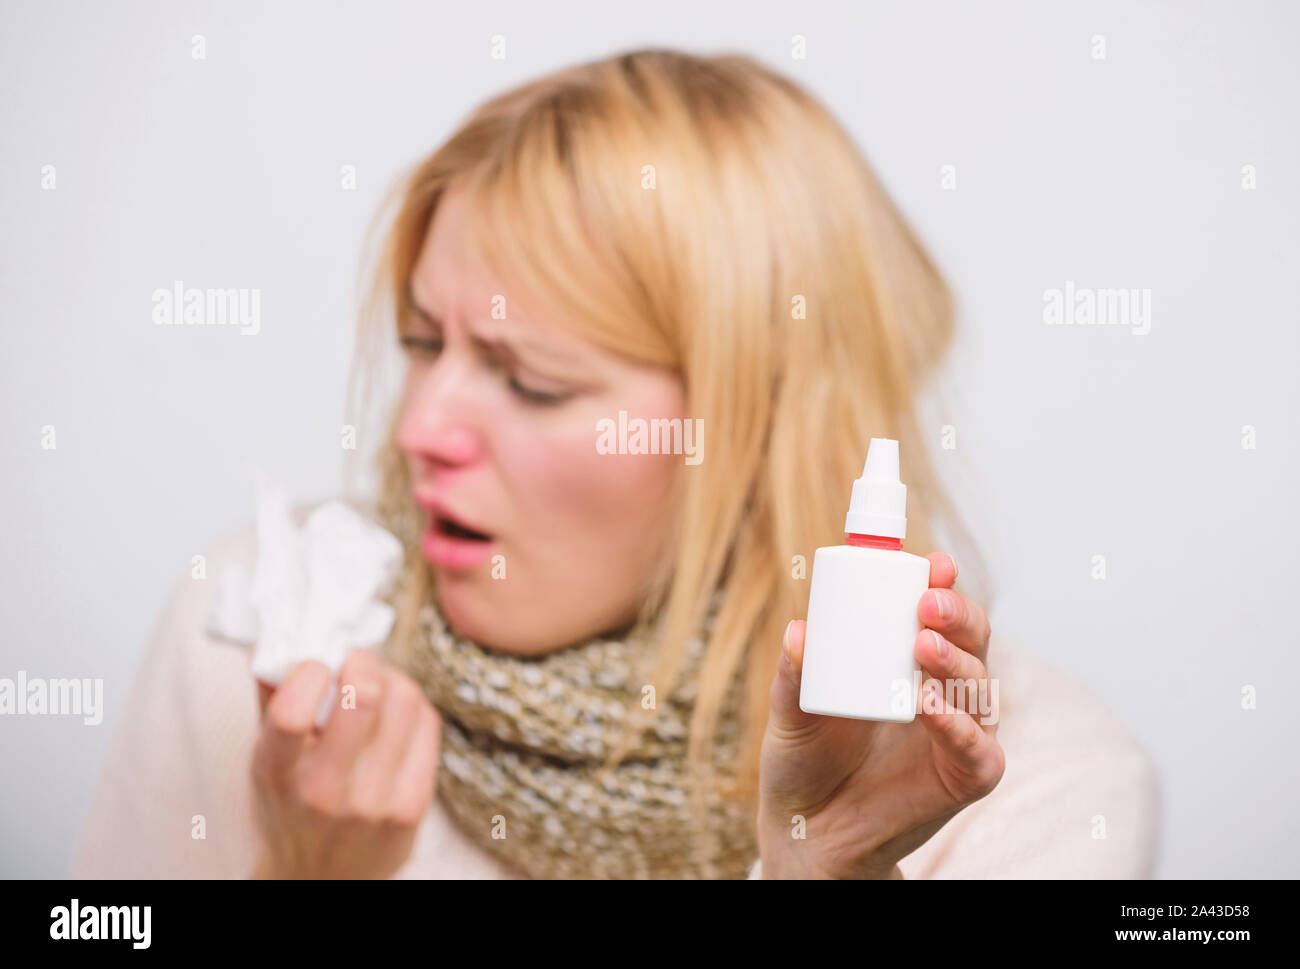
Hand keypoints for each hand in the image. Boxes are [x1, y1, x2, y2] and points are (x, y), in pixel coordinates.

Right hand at [249, 650, 440, 878]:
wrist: (321, 879)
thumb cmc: (291, 804)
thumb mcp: (266, 758)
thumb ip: (271, 696)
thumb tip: (278, 635)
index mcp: (277, 773)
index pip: (291, 713)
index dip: (310, 671)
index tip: (316, 666)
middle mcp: (324, 792)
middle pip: (363, 698)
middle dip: (362, 663)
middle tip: (356, 663)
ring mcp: (374, 803)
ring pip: (405, 702)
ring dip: (393, 679)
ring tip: (379, 685)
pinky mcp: (412, 808)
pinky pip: (427, 725)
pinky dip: (414, 706)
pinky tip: (398, 714)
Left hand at [757, 553, 1003, 878]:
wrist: (808, 832)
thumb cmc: (805, 761)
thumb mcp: (789, 711)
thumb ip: (792, 675)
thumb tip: (797, 631)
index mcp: (907, 661)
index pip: (937, 613)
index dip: (941, 584)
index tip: (933, 563)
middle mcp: (942, 689)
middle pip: (971, 638)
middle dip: (956, 614)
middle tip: (926, 604)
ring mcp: (959, 732)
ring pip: (979, 685)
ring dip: (955, 660)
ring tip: (921, 646)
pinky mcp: (966, 776)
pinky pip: (978, 749)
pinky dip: (960, 726)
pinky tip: (931, 707)